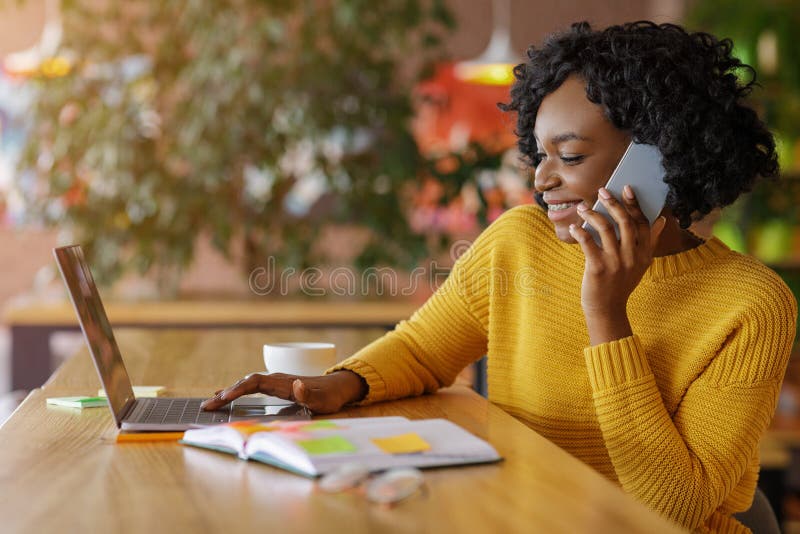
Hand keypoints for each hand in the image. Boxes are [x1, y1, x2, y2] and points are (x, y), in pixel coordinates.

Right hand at [200, 370, 367, 413]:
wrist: (337, 387)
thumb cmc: (329, 396)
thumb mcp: (323, 400)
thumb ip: (310, 395)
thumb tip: (296, 384)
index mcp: (283, 382)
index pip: (255, 382)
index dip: (238, 389)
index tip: (223, 398)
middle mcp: (276, 379)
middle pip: (246, 383)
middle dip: (226, 394)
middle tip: (207, 406)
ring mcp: (275, 382)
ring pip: (246, 384)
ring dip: (228, 393)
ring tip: (210, 402)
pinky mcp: (275, 387)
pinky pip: (251, 387)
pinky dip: (236, 391)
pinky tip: (225, 395)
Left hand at [569, 185, 665, 343]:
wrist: (607, 309)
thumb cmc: (621, 283)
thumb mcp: (641, 264)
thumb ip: (650, 241)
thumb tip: (662, 219)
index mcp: (645, 254)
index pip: (643, 223)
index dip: (635, 204)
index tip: (626, 188)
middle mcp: (633, 257)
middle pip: (625, 222)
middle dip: (613, 203)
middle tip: (602, 191)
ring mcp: (616, 262)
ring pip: (606, 229)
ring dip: (592, 215)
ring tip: (583, 208)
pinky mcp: (598, 268)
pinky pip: (588, 243)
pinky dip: (580, 232)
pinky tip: (575, 227)